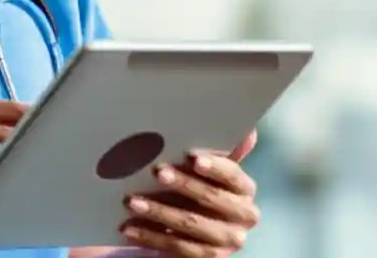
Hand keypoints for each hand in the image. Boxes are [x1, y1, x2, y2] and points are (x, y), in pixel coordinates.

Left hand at [118, 130, 260, 256]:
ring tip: (132, 201)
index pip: (233, 176)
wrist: (195, 231)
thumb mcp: (208, 172)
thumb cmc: (199, 190)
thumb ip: (221, 153)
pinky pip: (176, 247)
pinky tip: (129, 227)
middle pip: (210, 199)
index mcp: (245, 190)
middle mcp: (243, 217)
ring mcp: (226, 242)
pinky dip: (150, 236)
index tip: (192, 157)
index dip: (214, 167)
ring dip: (159, 212)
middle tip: (157, 172)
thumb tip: (246, 131)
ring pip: (190, 224)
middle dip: (182, 184)